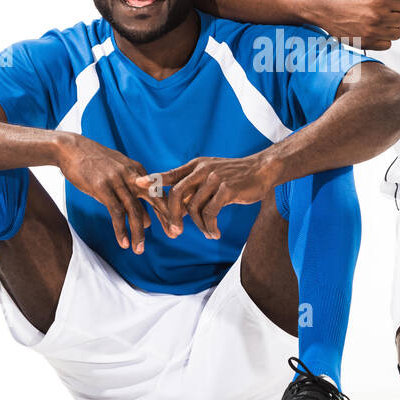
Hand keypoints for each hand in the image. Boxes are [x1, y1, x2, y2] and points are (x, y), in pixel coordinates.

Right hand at [57, 134, 168, 253]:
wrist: (71, 148)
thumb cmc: (95, 164)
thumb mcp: (118, 176)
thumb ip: (133, 197)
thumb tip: (148, 222)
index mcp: (139, 172)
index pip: (160, 193)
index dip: (169, 210)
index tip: (176, 227)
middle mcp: (132, 175)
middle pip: (155, 199)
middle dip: (166, 218)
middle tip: (175, 234)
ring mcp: (118, 181)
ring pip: (134, 211)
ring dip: (138, 233)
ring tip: (139, 250)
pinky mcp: (103, 187)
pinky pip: (116, 213)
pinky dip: (120, 230)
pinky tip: (124, 243)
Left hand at [137, 153, 278, 239]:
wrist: (262, 169)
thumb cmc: (236, 176)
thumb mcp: (212, 176)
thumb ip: (194, 188)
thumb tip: (175, 208)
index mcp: (196, 166)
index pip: (169, 175)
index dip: (153, 181)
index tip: (137, 185)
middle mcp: (202, 169)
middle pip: (176, 194)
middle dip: (171, 216)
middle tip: (174, 233)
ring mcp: (214, 178)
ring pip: (194, 207)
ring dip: (199, 225)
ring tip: (207, 233)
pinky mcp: (227, 188)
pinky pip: (211, 212)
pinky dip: (210, 226)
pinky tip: (215, 233)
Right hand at [316, 0, 399, 49]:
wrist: (325, 9)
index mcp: (380, 0)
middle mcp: (378, 18)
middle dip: (396, 13)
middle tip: (382, 9)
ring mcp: (372, 32)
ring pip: (398, 33)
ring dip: (391, 26)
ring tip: (378, 19)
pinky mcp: (367, 43)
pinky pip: (388, 44)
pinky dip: (383, 38)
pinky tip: (373, 28)